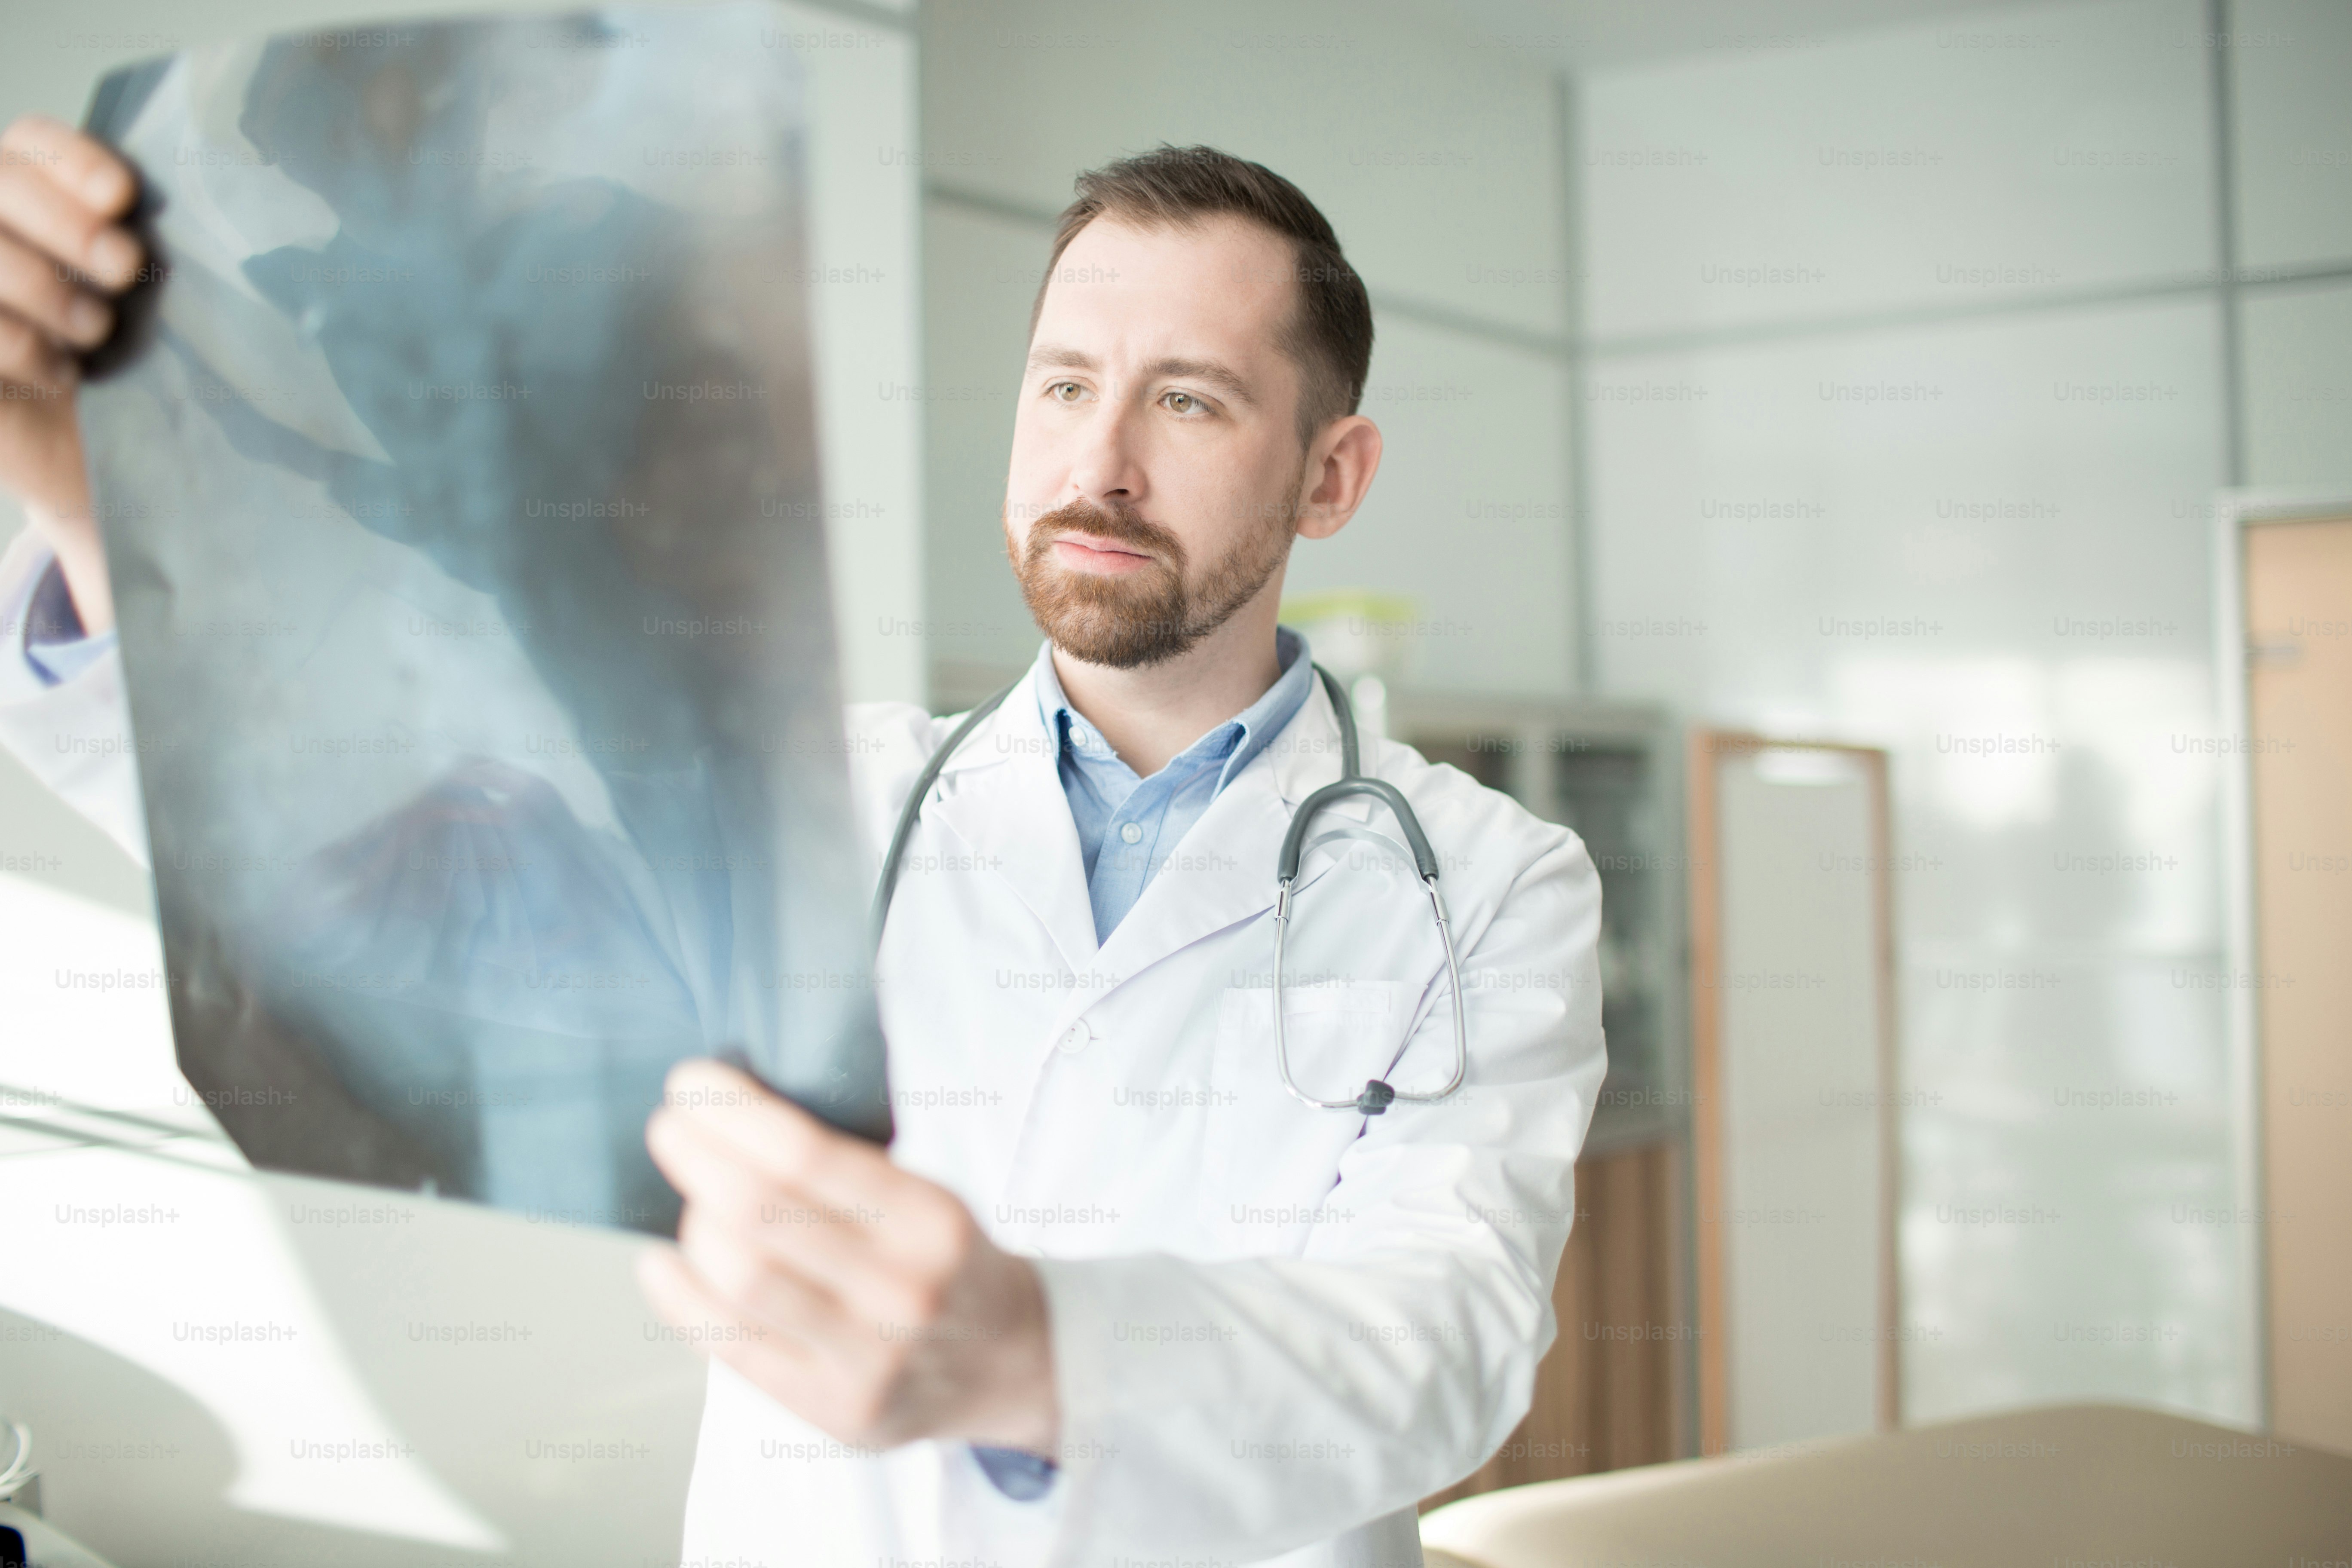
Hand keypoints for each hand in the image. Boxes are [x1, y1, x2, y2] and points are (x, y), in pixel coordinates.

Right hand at [0, 114, 143, 634]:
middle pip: (1, 186)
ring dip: (43, 286)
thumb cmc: (153, 375)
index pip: (32, 143)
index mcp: (41, 204)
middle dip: (65, 223)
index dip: (70, 159)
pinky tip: (59, 373)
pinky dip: (18, 344)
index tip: (124, 196)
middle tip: (127, 267)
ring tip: (98, 332)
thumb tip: (228, 204)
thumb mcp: (166, 309)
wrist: (122, 469)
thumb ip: (159, 250)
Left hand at [639, 1059, 1060, 1454]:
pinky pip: (733, 1348)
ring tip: (689, 1199)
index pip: (808, 1155)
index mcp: (932, 1221)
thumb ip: (846, 1167)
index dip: (734, 1114)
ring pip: (741, 1281)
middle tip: (669, 1127)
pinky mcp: (835, 1410)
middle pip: (761, 1217)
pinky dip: (681, 1298)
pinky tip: (661, 1263)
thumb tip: (731, 1117)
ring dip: (694, 1225)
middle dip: (698, 1159)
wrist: (1012, 1361)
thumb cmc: (947, 1259)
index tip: (691, 1083)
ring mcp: (869, 1359)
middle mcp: (903, 1292)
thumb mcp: (929, 1195)